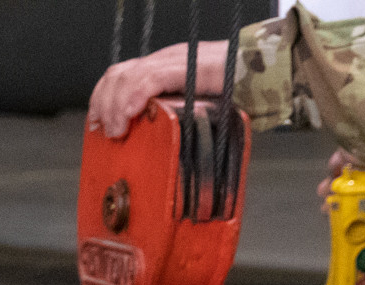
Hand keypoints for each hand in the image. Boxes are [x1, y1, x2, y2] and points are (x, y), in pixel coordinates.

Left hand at [87, 43, 228, 139]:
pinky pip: (151, 78)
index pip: (119, 76)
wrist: (267, 72)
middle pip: (117, 75)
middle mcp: (164, 61)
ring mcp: (174, 62)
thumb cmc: (234, 93)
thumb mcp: (191, 107)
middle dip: (103, 105)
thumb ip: (168, 116)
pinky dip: (134, 98)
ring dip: (115, 107)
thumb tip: (146, 143)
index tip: (96, 125)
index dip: (101, 99)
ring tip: (118, 131)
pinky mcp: (188, 67)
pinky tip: (129, 115)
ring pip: (128, 76)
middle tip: (107, 132)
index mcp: (161, 69)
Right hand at [322, 149, 364, 227]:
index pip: (361, 150)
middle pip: (358, 175)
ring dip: (343, 202)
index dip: (343, 158)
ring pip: (362, 196)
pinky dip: (357, 219)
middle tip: (324, 191)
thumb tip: (342, 156)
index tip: (332, 167)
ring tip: (327, 208)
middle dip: (339, 183)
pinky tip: (341, 222)